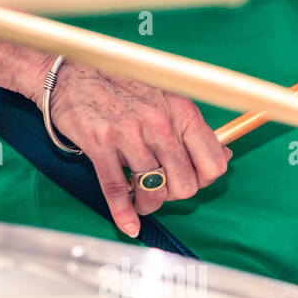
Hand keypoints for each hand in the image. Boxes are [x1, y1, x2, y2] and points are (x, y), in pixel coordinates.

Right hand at [41, 62, 229, 237]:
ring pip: (154, 192)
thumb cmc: (124, 89)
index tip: (192, 180)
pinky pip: (117, 190)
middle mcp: (160, 123)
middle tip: (161, 187)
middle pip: (185, 186)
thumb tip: (226, 154)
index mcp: (183, 113)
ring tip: (140, 197)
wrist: (71, 72)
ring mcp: (129, 134)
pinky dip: (124, 213)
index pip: (213, 165)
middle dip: (174, 194)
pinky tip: (129, 225)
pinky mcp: (100, 144)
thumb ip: (194, 131)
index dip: (204, 181)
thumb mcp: (168, 100)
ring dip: (148, 203)